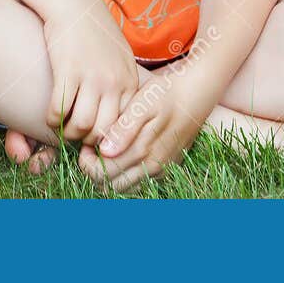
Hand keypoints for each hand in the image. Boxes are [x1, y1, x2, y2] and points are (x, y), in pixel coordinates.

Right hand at [38, 0, 140, 146]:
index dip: (105, 136)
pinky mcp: (68, 71)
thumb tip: (118, 115)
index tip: (92, 136)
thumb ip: (121, 84)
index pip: (123, 125)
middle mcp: (114, 81)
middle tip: (74, 135)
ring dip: (67, 133)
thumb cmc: (94, 32)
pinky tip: (49, 114)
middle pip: (102, 131)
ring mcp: (92, 77)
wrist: (74, 3)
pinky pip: (58, 111)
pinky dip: (51, 120)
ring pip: (80, 126)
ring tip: (62, 127)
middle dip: (86, 140)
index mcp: (129, 81)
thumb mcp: (119, 57)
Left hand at [79, 68, 212, 192]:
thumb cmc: (166, 93)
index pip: (102, 174)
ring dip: (110, 177)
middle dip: (96, 172)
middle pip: (111, 187)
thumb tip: (105, 151)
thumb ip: (123, 129)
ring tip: (107, 153)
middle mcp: (151, 167)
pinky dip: (126, 176)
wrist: (196, 93)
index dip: (87, 163)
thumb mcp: (142, 104)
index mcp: (142, 151)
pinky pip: (140, 184)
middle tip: (93, 149)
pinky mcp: (167, 168)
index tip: (86, 145)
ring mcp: (160, 170)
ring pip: (124, 189)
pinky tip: (124, 156)